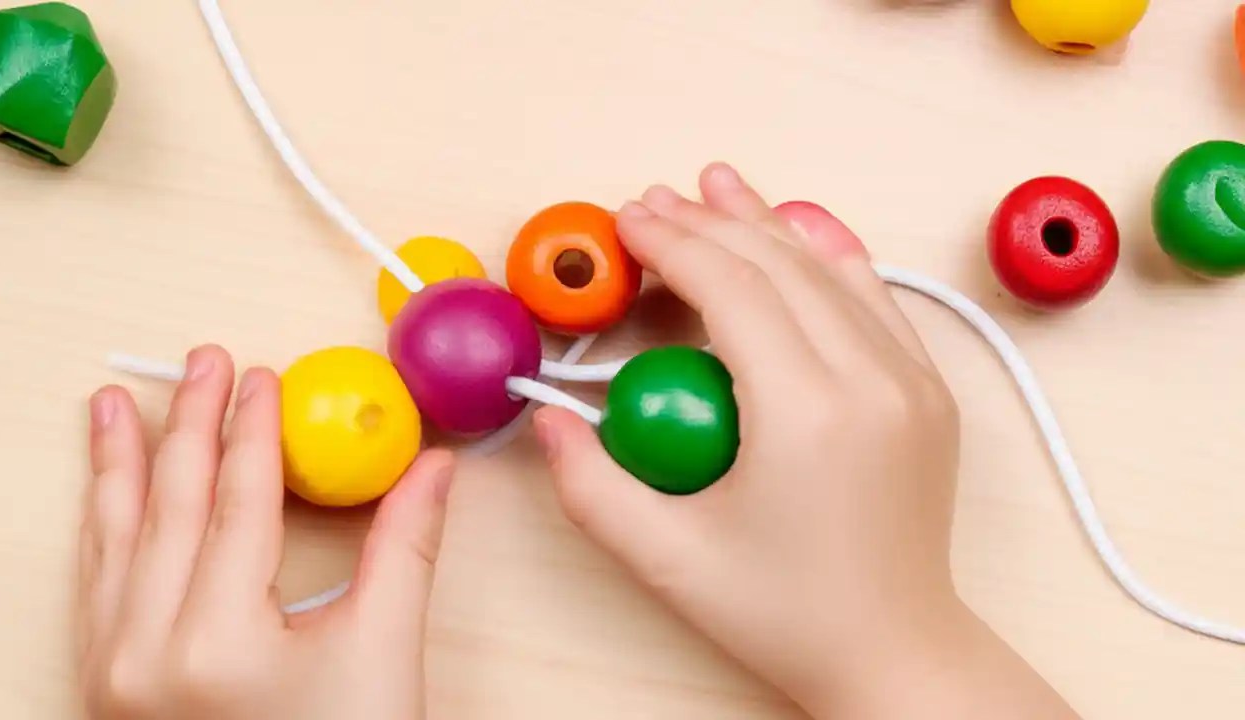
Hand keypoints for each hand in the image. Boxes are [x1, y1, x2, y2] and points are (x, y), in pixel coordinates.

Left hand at [78, 346, 453, 719]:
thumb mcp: (384, 655)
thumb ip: (407, 549)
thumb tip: (432, 468)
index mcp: (217, 641)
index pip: (237, 502)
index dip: (254, 430)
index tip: (263, 377)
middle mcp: (147, 654)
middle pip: (170, 506)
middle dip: (188, 424)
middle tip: (202, 362)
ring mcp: (117, 673)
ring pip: (114, 541)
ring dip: (118, 467)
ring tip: (111, 408)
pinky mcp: (108, 688)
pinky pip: (97, 585)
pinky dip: (104, 528)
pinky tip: (108, 496)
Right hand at [533, 163, 1078, 717]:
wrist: (895, 652)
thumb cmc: (784, 615)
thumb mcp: (667, 561)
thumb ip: (592, 487)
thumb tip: (549, 418)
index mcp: (809, 415)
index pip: (734, 290)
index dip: (674, 244)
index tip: (627, 222)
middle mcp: (873, 381)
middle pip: (781, 265)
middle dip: (709, 222)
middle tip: (652, 200)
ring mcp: (913, 381)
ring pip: (833, 269)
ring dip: (769, 222)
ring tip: (717, 183)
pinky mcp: (929, 391)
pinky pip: (875, 298)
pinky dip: (829, 255)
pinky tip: (797, 227)